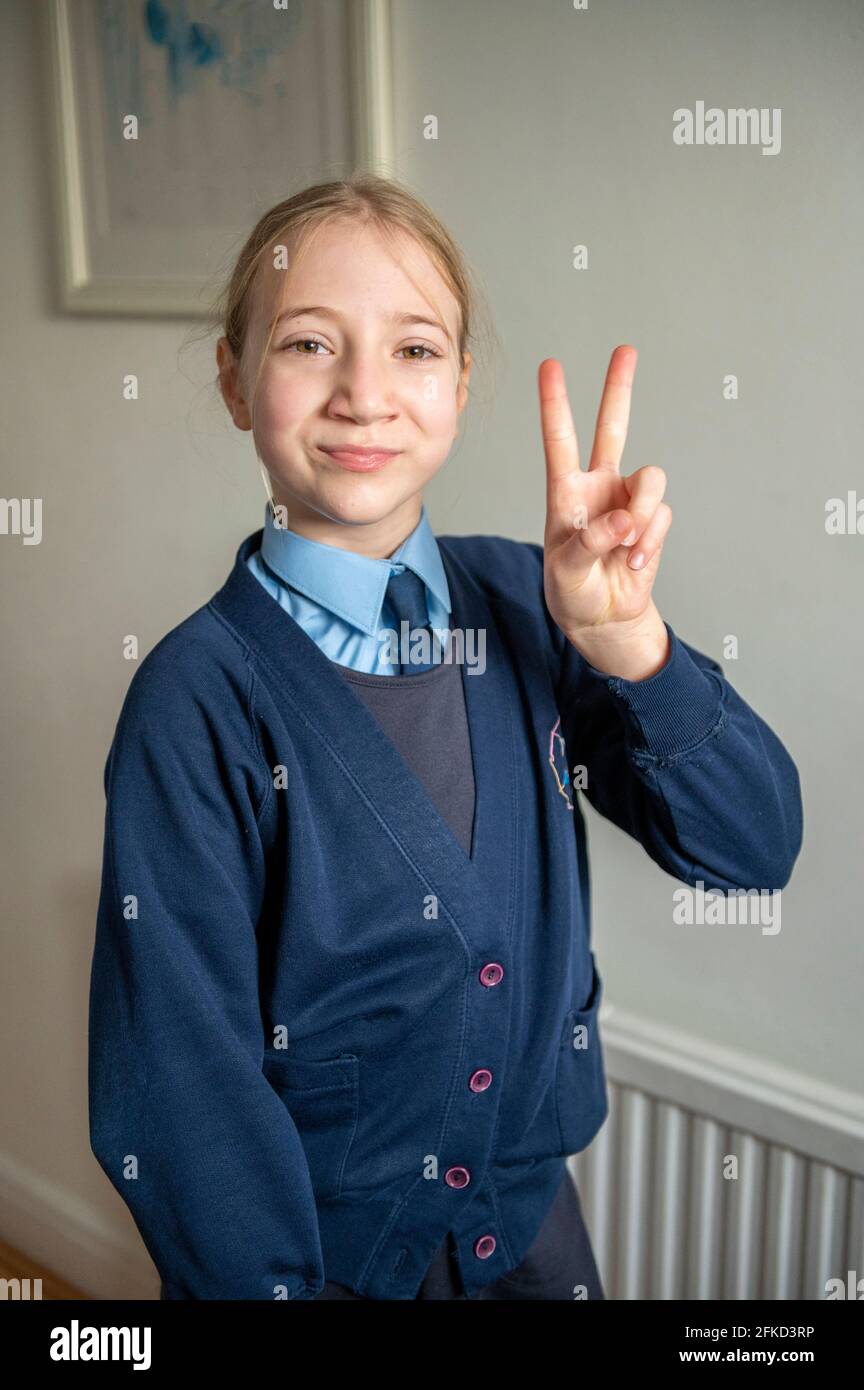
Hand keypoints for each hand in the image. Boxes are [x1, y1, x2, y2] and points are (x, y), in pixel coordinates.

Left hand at [538, 346, 671, 679]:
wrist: (603, 617)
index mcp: (565, 492)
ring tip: (627, 548)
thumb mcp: (567, 571)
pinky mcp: (652, 521)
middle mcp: (599, 487)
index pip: (559, 441)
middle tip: (626, 350)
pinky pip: (662, 517)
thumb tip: (625, 519)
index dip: (555, 403)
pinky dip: (650, 542)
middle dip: (619, 388)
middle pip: (611, 428)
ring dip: (644, 514)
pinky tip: (635, 562)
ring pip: (652, 480)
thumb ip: (591, 543)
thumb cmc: (572, 591)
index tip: (550, 365)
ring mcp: (628, 501)